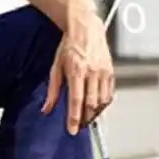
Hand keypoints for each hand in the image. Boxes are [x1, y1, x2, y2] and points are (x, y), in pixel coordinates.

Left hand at [42, 14, 114, 133]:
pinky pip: (109, 94)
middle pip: (90, 104)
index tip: (72, 130)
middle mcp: (92, 72)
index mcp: (76, 70)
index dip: (73, 118)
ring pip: (102, 101)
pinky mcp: (111, 71)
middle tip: (78, 125)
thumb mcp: (56, 66)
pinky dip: (104, 104)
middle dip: (84, 118)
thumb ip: (53, 90)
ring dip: (94, 113)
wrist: (86, 28)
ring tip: (87, 117)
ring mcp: (103, 72)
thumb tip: (47, 108)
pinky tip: (97, 107)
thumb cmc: (70, 45)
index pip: (76, 100)